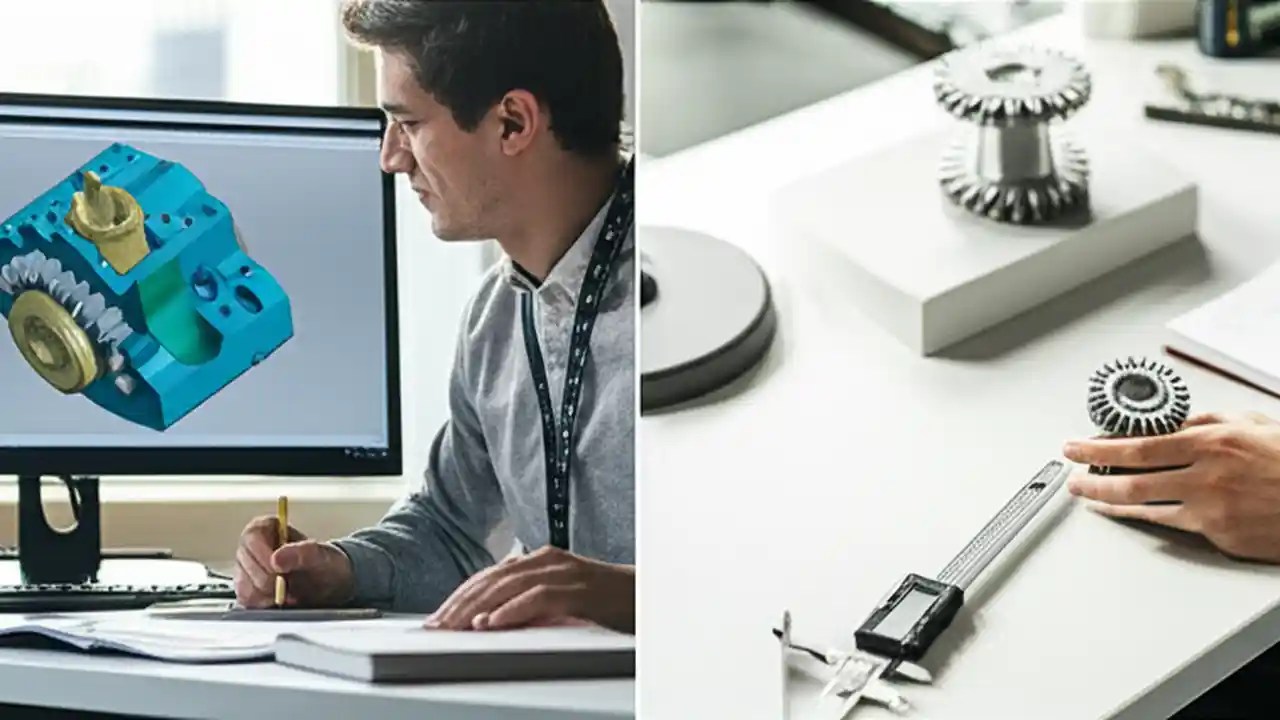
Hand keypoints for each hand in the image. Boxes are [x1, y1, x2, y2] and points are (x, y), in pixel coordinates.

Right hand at [234, 515, 354, 607]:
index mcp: (266, 527)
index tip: (279, 570)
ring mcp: (245, 567)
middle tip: (288, 586)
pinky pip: (246, 599)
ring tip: (287, 593)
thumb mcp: (322, 556)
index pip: (253, 537)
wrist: (328, 585)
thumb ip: (303, 553)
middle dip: (268, 580)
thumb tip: (277, 558)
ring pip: (244, 585)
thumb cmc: (324, 565)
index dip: (263, 556)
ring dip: (267, 594)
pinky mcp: (245, 588)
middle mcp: (251, 545)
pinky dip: (263, 604)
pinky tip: (279, 600)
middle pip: (246, 564)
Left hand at [424, 546, 633, 632]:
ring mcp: (564, 571)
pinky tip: (492, 624)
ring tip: (456, 626)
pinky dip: (512, 610)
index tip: (438, 618)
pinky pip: (539, 597)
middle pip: (493, 578)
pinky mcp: (579, 588)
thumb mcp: (558, 600)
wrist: (646, 598)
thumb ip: (528, 602)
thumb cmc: (604, 603)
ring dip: (478, 607)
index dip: (460, 596)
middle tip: (438, 625)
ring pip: (509, 585)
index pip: (490, 575)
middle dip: (460, 603)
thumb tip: (489, 620)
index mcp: (541, 560)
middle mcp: (548, 560)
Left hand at [1063, 411, 1279, 561]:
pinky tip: (1126, 511)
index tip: (1075, 446)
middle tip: (1070, 475)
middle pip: (1132, 479)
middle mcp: (1207, 476)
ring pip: (1145, 505)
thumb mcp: (1252, 424)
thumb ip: (1207, 423)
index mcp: (1212, 443)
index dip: (1099, 447)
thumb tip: (1172, 424)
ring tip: (1088, 494)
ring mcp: (1212, 510)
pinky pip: (1171, 524)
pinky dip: (1142, 516)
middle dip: (1092, 477)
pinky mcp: (1219, 535)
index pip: (1139, 445)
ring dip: (1109, 500)